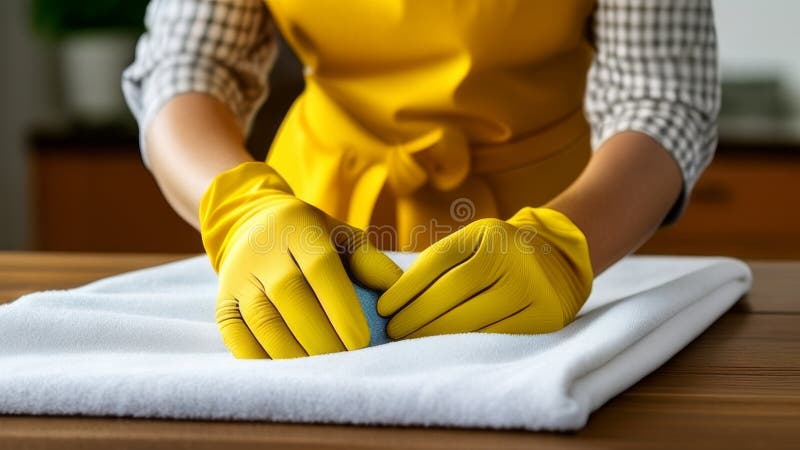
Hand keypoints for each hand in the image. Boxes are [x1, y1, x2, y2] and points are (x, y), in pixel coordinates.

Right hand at [200, 162, 401, 358]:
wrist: (253, 227)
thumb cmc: (314, 240)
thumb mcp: (344, 238)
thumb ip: (371, 263)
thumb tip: (398, 294)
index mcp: (299, 229)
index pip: (320, 268)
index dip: (340, 307)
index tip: (361, 341)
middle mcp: (263, 252)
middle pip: (290, 298)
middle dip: (321, 337)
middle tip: (348, 362)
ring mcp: (237, 278)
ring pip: (263, 322)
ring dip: (294, 354)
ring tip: (324, 372)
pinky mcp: (222, 304)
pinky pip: (238, 339)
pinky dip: (263, 360)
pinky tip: (290, 372)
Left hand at [377, 207, 592, 338]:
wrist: (561, 262)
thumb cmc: (501, 254)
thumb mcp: (475, 241)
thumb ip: (440, 261)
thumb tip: (392, 295)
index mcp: (490, 234)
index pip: (438, 261)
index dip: (406, 287)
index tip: (383, 307)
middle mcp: (513, 258)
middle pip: (452, 292)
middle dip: (416, 315)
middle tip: (392, 331)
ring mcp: (531, 288)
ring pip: (472, 319)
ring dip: (434, 335)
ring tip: (409, 342)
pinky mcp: (543, 318)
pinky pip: (494, 337)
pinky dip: (465, 345)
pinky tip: (444, 349)